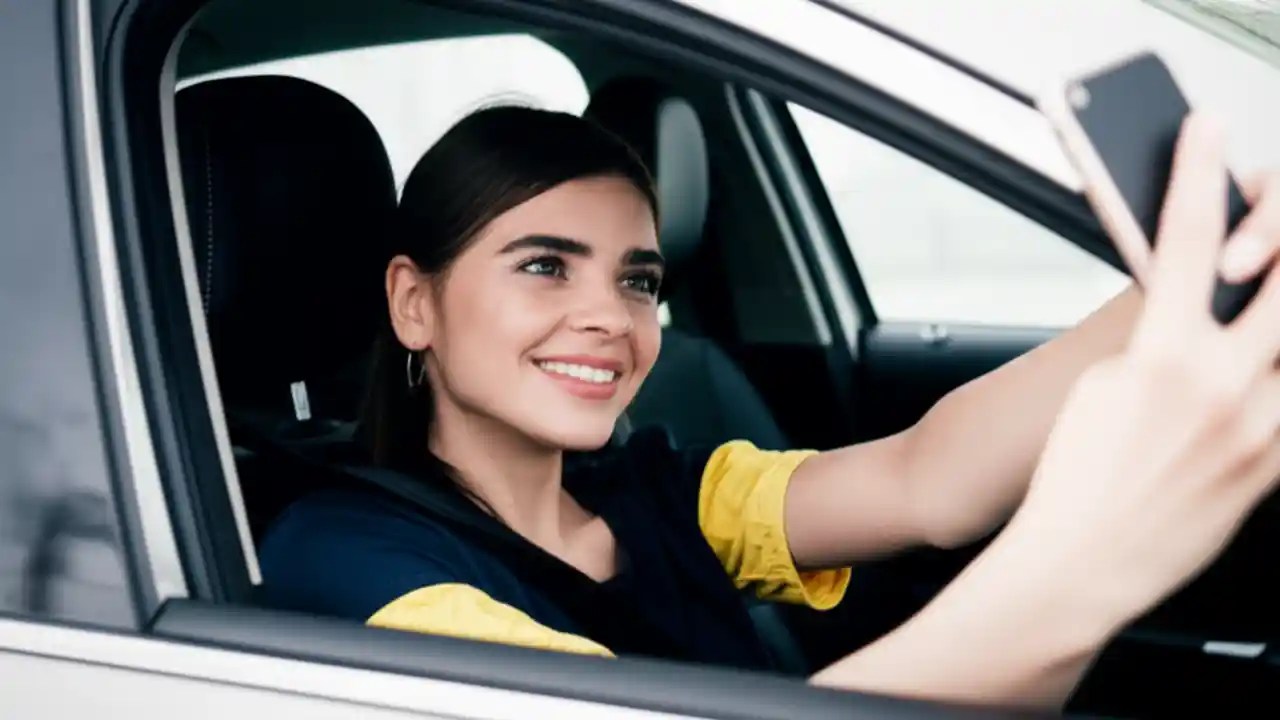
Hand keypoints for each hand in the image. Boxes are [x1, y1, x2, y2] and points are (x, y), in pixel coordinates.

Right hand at [1011, 113, 1279, 631]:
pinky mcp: (1277, 466)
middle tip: (1265, 232)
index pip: (1185, 237)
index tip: (1206, 129)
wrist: (1080, 564)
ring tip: (1267, 298)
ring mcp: (1261, 428)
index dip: (1197, 170)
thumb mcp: (1098, 384)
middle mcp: (1223, 386)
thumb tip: (1191, 299)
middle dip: (1279, 233)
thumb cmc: (1075, 480)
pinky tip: (1264, 370)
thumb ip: (1154, 334)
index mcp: (1162, 358)